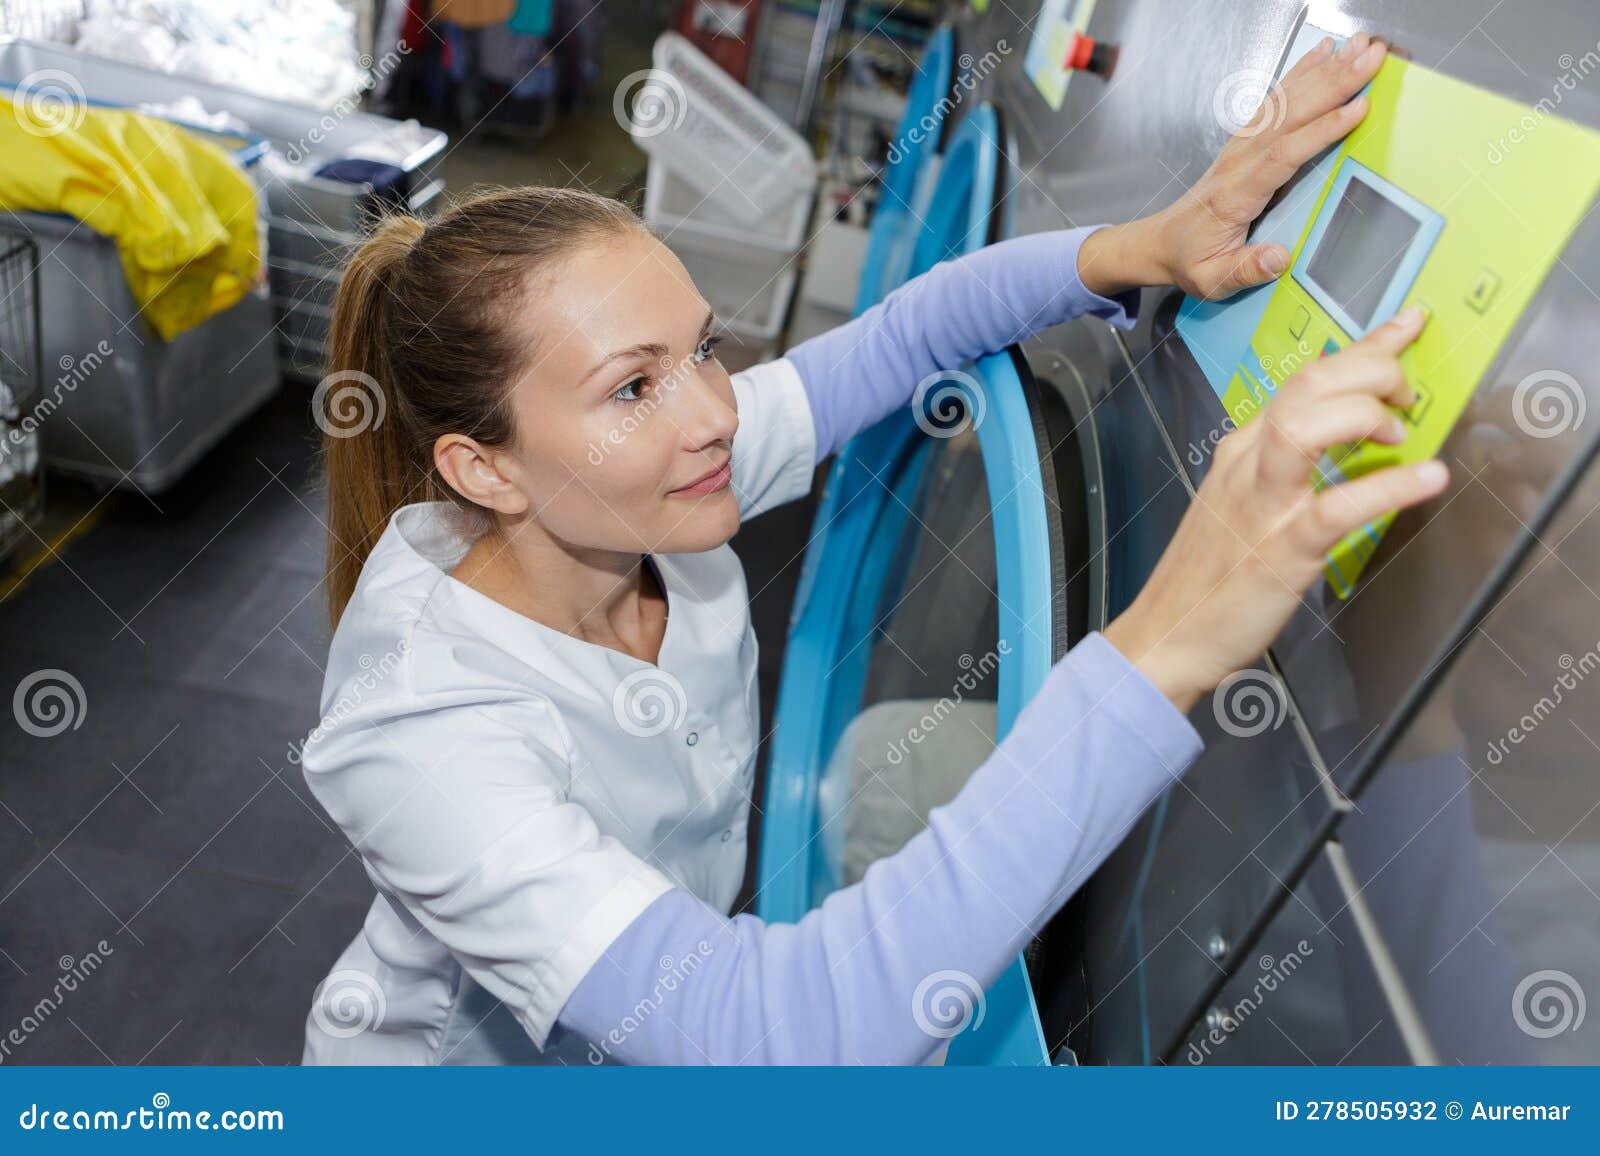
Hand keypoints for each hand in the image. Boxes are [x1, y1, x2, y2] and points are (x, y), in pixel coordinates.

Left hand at [1078, 32, 1387, 299]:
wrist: (1162, 244)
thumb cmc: (1190, 261)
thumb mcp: (1213, 280)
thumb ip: (1246, 270)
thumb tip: (1280, 258)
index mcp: (1236, 195)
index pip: (1283, 155)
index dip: (1321, 131)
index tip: (1357, 109)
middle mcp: (1239, 162)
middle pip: (1291, 115)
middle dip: (1335, 83)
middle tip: (1373, 57)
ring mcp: (1243, 147)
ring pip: (1287, 101)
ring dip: (1325, 71)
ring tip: (1361, 46)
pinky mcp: (1247, 141)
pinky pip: (1276, 101)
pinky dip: (1301, 74)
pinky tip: (1324, 54)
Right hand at [1102, 306, 1447, 712]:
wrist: (1166, 635)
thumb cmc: (1207, 577)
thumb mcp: (1237, 503)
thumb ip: (1278, 465)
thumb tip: (1334, 434)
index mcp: (1241, 451)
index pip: (1303, 378)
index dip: (1363, 347)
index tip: (1407, 326)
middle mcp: (1248, 465)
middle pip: (1308, 386)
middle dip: (1369, 370)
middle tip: (1407, 396)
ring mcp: (1263, 504)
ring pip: (1305, 427)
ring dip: (1363, 415)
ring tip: (1399, 432)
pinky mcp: (1281, 550)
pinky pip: (1335, 508)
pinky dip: (1387, 488)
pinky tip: (1426, 478)